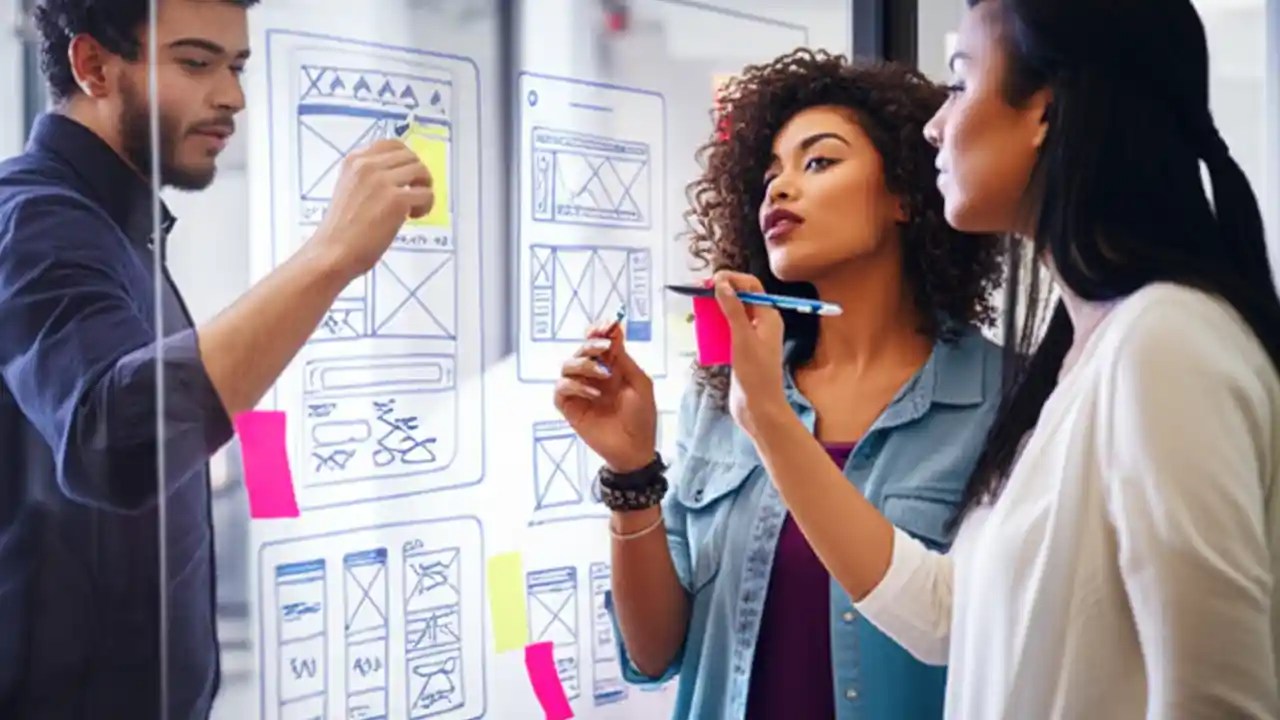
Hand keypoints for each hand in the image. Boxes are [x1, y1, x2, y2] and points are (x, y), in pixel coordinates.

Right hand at [311, 138, 433, 279]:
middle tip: (412, 195)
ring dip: (423, 188)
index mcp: (354, 161)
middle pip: (410, 157)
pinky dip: (425, 206)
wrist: (333, 253)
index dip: (405, 159)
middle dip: (417, 175)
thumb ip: (367, 178)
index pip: (390, 144)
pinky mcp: (396, 200)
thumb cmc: (340, 230)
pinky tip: (411, 217)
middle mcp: (368, 165)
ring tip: (412, 207)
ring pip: (421, 171)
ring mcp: (382, 182)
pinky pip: (426, 194)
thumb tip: (398, 177)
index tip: (405, 176)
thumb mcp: (348, 189)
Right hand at [554, 321, 657, 472]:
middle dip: (591, 344)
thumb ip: (623, 359)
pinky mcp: (570, 406)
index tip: (607, 325)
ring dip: (585, 365)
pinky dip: (575, 386)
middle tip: (605, 348)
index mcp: (611, 368)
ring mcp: (579, 390)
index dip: (599, 331)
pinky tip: (593, 394)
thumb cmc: (641, 417)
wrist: (634, 448)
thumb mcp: (640, 383)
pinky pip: (562, 388)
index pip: (598, 343)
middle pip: (581, 350)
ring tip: (604, 376)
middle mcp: (592, 376)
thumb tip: (613, 332)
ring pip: (568, 365)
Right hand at [713, 270, 787, 435]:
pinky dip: (714, 330)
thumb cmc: (755, 373)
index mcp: (768, 316)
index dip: (731, 279)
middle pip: (739, 298)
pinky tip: (702, 334)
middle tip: (697, 296)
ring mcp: (751, 337)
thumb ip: (733, 309)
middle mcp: (761, 323)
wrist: (758, 408)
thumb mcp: (742, 338)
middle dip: (719, 295)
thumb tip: (721, 284)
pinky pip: (725, 332)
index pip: (751, 286)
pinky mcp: (741, 351)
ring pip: (729, 315)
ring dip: (713, 313)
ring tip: (696, 316)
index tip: (709, 281)